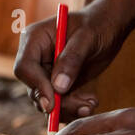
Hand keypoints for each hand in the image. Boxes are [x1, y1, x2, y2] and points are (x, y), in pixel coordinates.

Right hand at [13, 4, 123, 121]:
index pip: (25, 68)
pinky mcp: (58, 84)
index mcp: (34, 39)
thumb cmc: (97, 24)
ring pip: (46, 101)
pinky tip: (90, 103)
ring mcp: (46, 72)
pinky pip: (59, 104)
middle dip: (57, 102)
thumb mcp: (87, 38)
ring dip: (67, 109)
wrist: (109, 28)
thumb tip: (58, 87)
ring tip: (91, 104)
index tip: (55, 102)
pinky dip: (73, 108)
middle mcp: (36, 57)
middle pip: (35, 89)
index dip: (37, 86)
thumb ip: (72, 60)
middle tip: (83, 106)